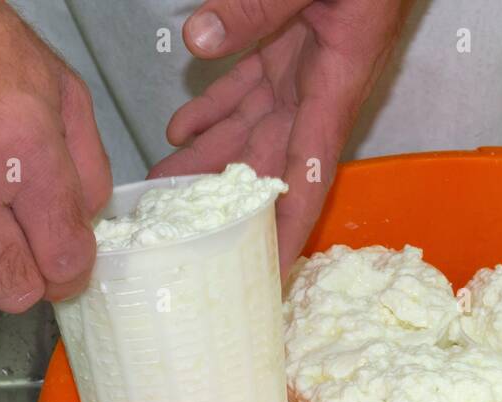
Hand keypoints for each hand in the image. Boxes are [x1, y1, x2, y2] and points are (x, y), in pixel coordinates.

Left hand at [151, 0, 407, 269]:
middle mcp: (320, 87)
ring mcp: (304, 66)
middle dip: (227, 201)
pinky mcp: (291, 42)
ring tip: (166, 188)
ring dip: (209, 158)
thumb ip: (259, 6)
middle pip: (267, 160)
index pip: (308, 175)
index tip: (269, 275)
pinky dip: (214, 107)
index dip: (288, 229)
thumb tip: (197, 42)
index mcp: (335, 84)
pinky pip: (249, 85)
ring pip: (251, 126)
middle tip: (181, 236)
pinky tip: (182, 127)